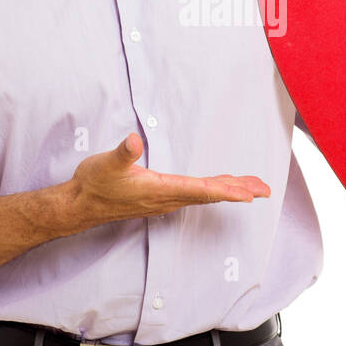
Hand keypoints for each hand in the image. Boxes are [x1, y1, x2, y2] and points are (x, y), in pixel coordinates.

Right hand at [68, 132, 270, 227]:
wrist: (80, 205)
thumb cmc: (94, 183)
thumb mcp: (106, 163)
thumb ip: (122, 153)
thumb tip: (133, 141)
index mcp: (160, 189)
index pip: (201, 190)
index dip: (227, 191)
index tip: (249, 194)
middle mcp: (166, 198)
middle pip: (210, 194)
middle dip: (238, 191)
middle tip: (265, 189)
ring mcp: (164, 200)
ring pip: (204, 195)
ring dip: (228, 191)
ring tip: (251, 188)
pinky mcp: (159, 198)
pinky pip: (194, 195)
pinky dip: (212, 191)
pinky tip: (218, 188)